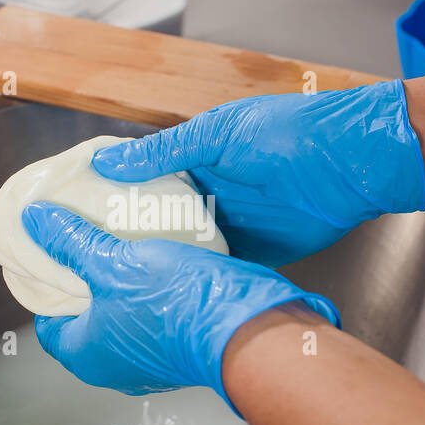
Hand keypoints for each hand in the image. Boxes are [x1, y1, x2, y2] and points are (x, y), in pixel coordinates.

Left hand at [21, 202, 338, 404]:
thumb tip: (35, 220)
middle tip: (81, 243)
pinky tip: (157, 252)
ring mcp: (154, 360)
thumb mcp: (114, 263)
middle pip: (86, 320)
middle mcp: (117, 366)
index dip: (42, 292)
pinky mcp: (185, 346)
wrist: (248, 327)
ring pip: (125, 316)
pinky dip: (152, 288)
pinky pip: (159, 315)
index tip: (46, 260)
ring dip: (121, 284)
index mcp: (87, 354)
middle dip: (83, 283)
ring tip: (119, 239)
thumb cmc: (176, 304)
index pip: (47, 325)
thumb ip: (72, 243)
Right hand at [91, 80, 424, 266]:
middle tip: (86, 258)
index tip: (74, 212)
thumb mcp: (217, 134)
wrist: (349, 166)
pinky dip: (194, 277)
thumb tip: (108, 161)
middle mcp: (208, 194)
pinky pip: (215, 267)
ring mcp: (229, 224)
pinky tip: (165, 291)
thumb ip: (164, 151)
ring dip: (159, 261)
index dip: (111, 196)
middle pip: (157, 219)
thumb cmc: (288, 133)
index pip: (142, 180)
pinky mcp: (252, 251)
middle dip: (127, 236)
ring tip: (115, 280)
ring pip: (183, 247)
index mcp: (195, 159)